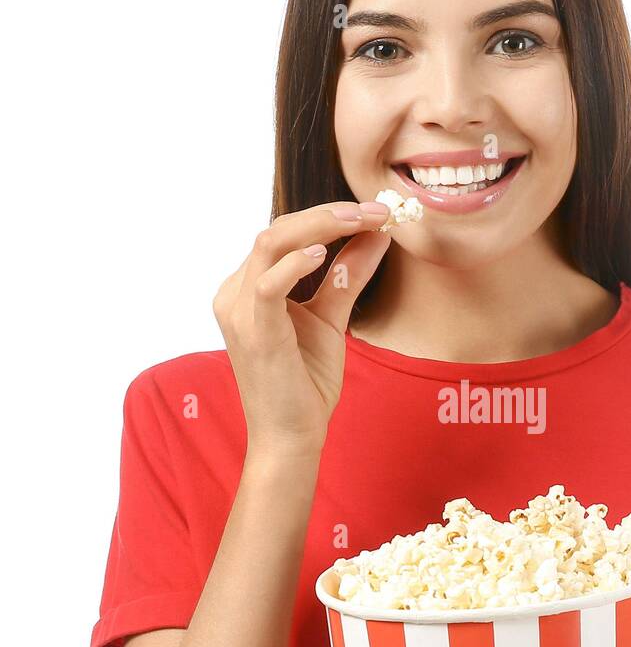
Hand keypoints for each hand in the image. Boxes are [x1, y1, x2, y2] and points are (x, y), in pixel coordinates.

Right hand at [212, 199, 391, 459]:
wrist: (291, 437)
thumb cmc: (306, 383)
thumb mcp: (332, 319)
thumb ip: (348, 275)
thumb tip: (378, 235)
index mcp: (250, 287)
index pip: (286, 234)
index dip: (330, 215)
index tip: (378, 211)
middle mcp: (235, 292)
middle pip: (278, 229)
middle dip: (331, 213)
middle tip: (378, 209)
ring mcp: (239, 310)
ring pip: (271, 243)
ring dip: (320, 225)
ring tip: (362, 220)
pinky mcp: (253, 331)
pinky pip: (268, 284)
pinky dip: (296, 263)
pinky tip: (325, 253)